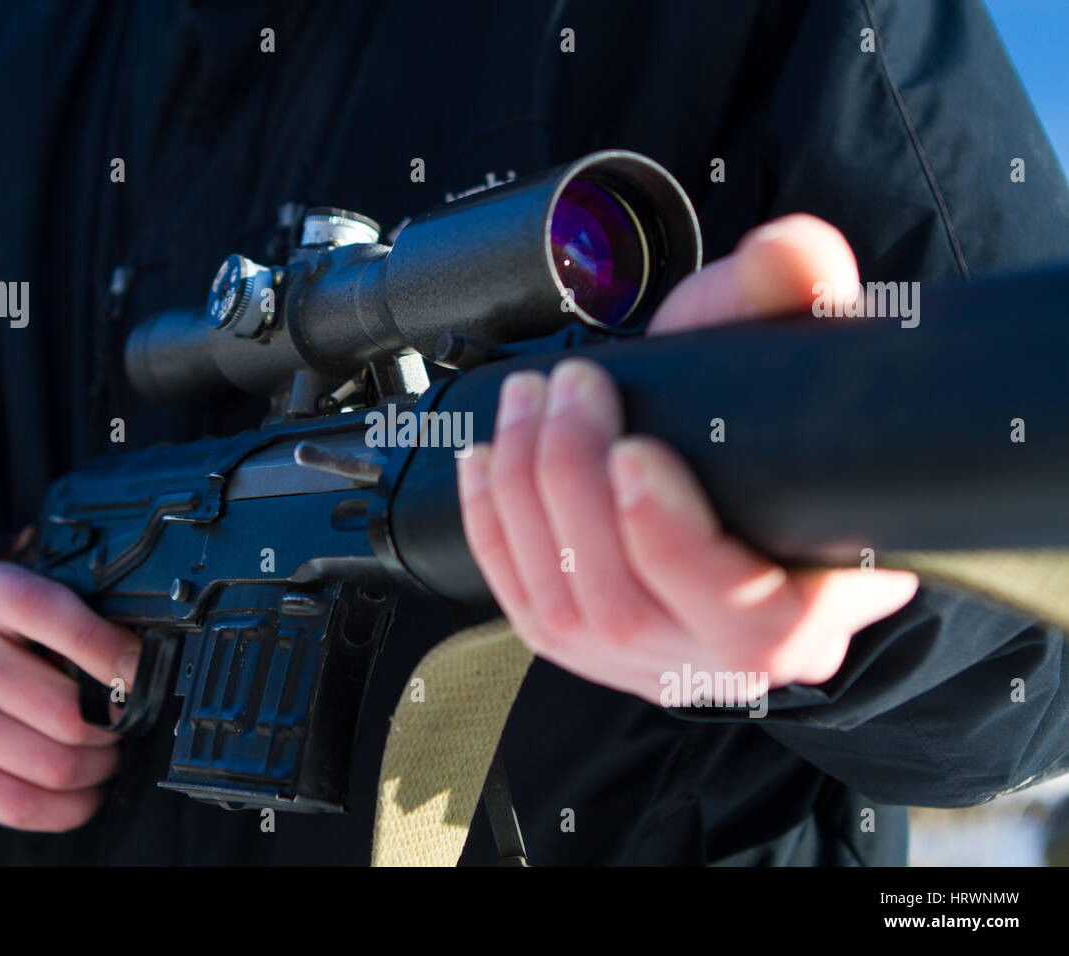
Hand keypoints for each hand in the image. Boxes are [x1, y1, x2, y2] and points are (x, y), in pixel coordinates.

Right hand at [0, 563, 141, 829]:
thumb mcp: (5, 599)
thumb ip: (63, 618)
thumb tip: (136, 663)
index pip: (60, 620)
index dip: (114, 654)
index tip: (141, 672)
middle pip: (68, 712)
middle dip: (115, 726)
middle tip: (124, 721)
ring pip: (54, 764)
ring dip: (100, 768)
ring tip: (105, 754)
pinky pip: (22, 805)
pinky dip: (70, 807)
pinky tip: (84, 791)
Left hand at [456, 214, 918, 702]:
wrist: (746, 518)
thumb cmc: (782, 456)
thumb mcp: (801, 373)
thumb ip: (801, 304)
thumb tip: (796, 255)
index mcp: (799, 620)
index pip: (740, 611)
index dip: (670, 537)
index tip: (633, 449)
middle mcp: (713, 660)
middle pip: (621, 601)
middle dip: (575, 481)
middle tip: (571, 386)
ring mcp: (634, 662)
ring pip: (558, 603)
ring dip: (526, 490)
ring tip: (529, 400)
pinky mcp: (573, 647)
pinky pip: (515, 599)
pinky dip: (489, 524)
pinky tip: (483, 460)